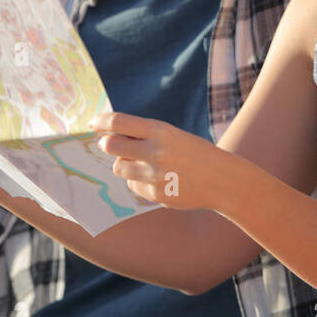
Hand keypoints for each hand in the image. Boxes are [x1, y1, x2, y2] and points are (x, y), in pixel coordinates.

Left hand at [92, 112, 236, 211]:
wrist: (223, 180)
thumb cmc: (194, 153)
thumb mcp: (173, 135)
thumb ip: (144, 135)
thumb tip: (109, 135)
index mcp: (161, 131)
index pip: (119, 122)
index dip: (101, 122)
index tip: (93, 123)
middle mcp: (156, 152)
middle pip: (111, 146)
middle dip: (106, 144)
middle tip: (108, 143)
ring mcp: (155, 175)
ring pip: (119, 168)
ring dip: (125, 164)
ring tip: (144, 163)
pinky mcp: (155, 194)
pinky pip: (134, 185)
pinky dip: (140, 181)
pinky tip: (160, 179)